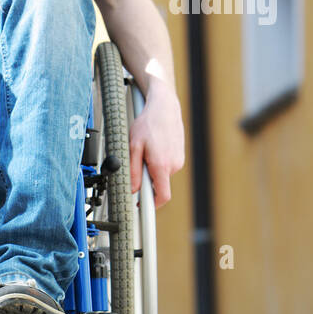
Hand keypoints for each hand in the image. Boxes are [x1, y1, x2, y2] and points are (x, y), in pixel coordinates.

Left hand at [129, 82, 184, 208]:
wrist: (164, 106)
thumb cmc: (149, 123)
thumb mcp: (133, 147)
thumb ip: (133, 171)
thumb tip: (133, 189)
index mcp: (162, 165)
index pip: (162, 197)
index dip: (151, 206)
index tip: (141, 207)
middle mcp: (174, 165)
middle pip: (159, 185)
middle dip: (147, 180)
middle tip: (139, 163)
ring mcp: (178, 160)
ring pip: (161, 175)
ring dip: (152, 169)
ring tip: (146, 150)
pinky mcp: (179, 156)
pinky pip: (166, 166)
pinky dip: (158, 162)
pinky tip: (154, 147)